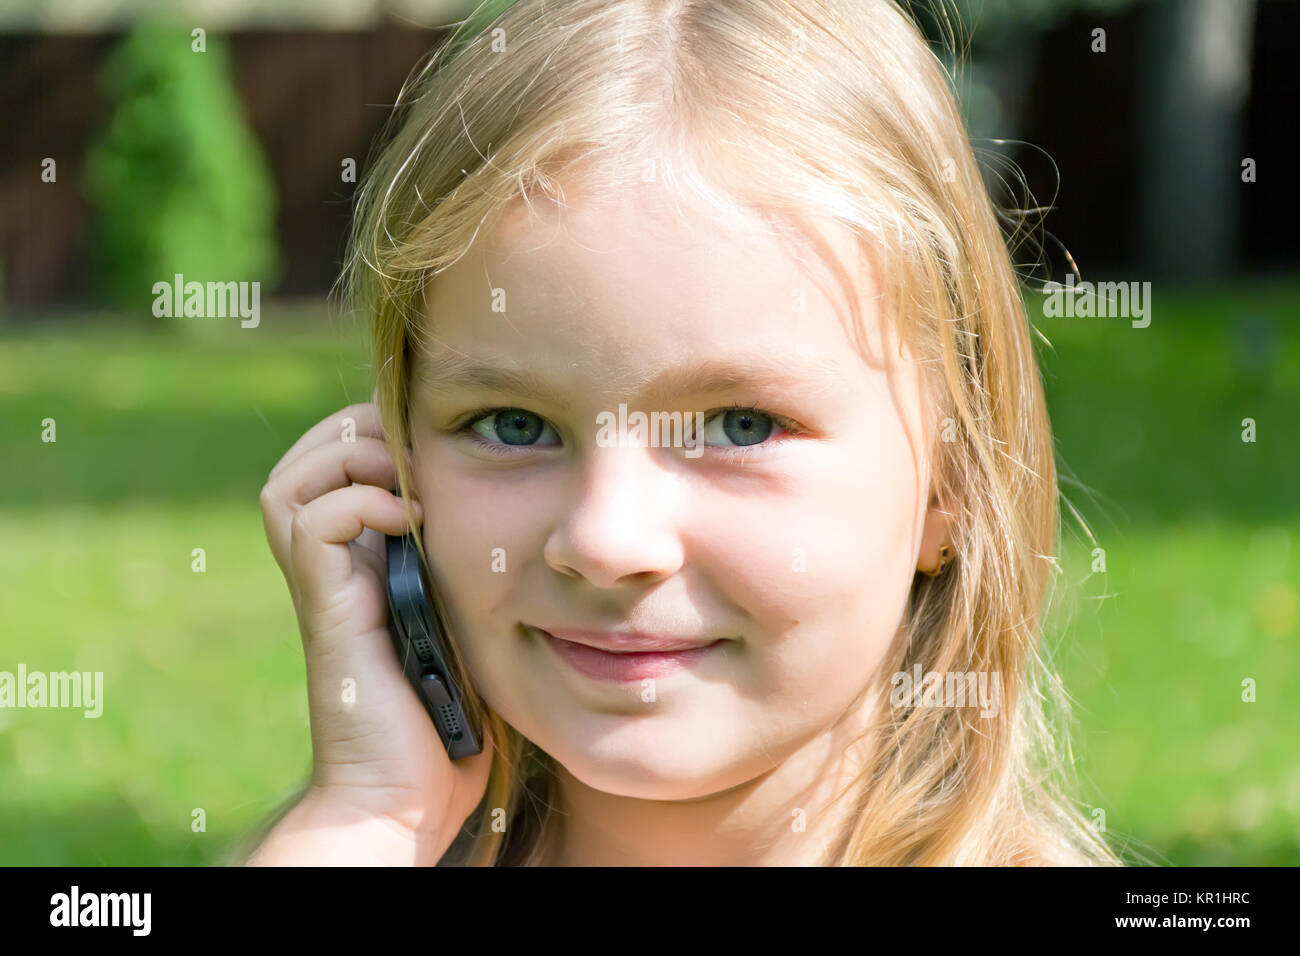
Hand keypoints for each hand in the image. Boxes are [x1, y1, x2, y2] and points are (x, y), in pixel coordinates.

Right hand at [257, 402, 493, 858]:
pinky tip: (411, 522)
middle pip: (302, 462)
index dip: (373, 436)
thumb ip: (470, 579)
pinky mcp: (328, 612)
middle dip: (354, 434)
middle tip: (415, 453)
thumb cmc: (446, 728)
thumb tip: (523, 531)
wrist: (405, 800)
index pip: (336, 466)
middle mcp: (333, 572)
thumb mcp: (467, 631)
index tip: (435, 446)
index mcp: (363, 568)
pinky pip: (313, 524)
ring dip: (350, 459)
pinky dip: (359, 502)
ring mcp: (324, 591)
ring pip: (289, 482)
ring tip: (406, 481)